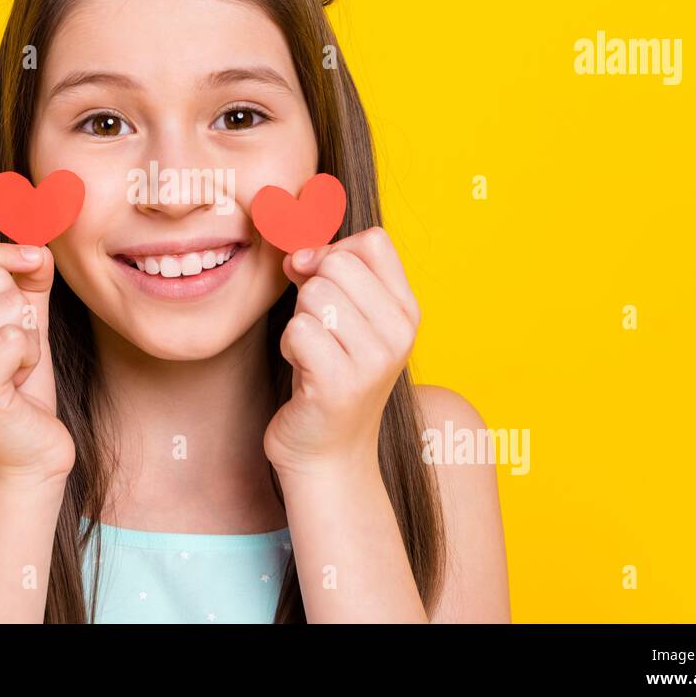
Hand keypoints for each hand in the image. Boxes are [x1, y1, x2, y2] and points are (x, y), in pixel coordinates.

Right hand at [0, 238, 74, 486]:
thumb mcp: (25, 320)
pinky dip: (32, 357)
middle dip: (22, 309)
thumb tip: (38, 248)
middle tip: (14, 351)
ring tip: (15, 369)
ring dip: (30, 337)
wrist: (27, 454)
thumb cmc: (21, 387)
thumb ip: (27, 279)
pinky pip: (17, 338)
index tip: (31, 266)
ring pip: (9, 306)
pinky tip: (19, 384)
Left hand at [263, 226, 420, 476]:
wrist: (327, 454)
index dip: (333, 250)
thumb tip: (296, 249)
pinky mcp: (342, 383)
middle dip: (310, 291)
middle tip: (318, 331)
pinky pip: (298, 330)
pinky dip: (289, 347)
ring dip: (298, 323)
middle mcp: (400, 332)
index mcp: (406, 310)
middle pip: (336, 264)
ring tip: (313, 354)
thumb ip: (324, 274)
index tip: (315, 277)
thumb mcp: (339, 318)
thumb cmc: (327, 377)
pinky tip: (304, 372)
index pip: (372, 241)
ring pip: (314, 296)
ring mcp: (375, 359)